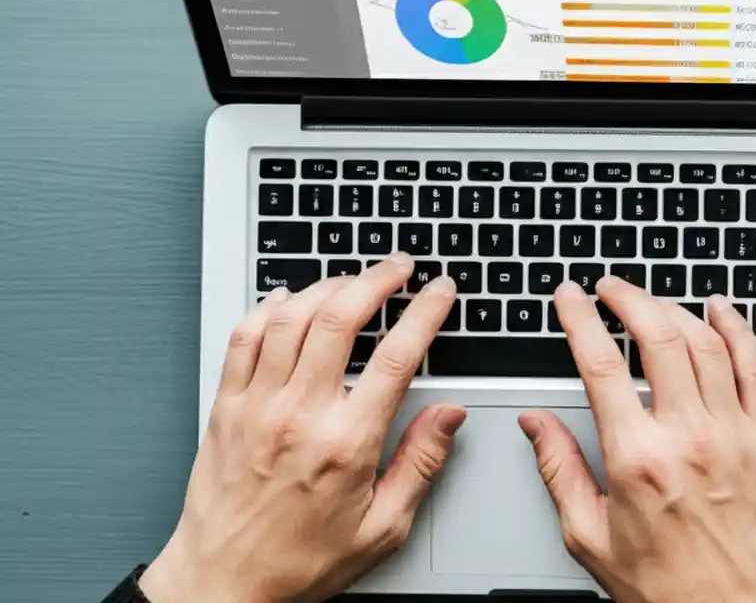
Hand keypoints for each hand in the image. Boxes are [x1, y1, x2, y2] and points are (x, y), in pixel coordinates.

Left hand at [141, 255, 466, 602]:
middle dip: (377, 279)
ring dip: (328, 286)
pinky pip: (244, 338)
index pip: (396, 356)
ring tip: (353, 278)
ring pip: (292, 317)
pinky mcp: (226, 407)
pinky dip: (268, 308)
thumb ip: (421, 464)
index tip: (438, 293)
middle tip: (399, 266)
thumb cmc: (298, 561)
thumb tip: (449, 416)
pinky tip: (288, 300)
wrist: (222, 583)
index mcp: (346, 443)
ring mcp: (257, 406)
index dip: (425, 312)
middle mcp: (300, 415)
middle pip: (340, 318)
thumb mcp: (382, 528)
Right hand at [521, 277, 755, 602]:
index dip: (580, 319)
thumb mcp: (589, 535)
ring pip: (706, 344)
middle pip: (657, 337)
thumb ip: (558, 470)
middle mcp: (687, 438)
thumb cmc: (664, 585)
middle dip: (628, 298)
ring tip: (652, 300)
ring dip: (675, 309)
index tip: (571, 298)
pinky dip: (738, 331)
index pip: (601, 365)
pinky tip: (722, 312)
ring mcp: (731, 434)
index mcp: (636, 459)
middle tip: (610, 287)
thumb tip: (535, 423)